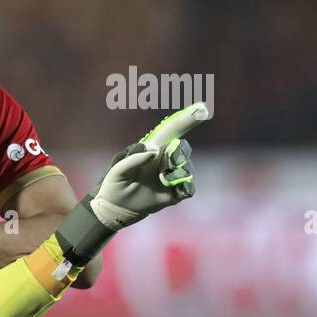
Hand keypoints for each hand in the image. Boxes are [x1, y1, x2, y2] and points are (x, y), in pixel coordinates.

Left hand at [88, 102, 205, 229]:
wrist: (117, 208)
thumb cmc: (115, 184)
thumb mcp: (117, 171)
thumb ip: (133, 159)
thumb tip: (154, 151)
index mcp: (152, 149)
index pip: (172, 130)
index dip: (187, 118)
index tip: (201, 108)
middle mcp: (165, 160)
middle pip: (183, 148)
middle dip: (179, 153)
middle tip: (170, 163)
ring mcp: (172, 175)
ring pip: (187, 168)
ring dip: (178, 173)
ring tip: (163, 180)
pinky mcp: (176, 192)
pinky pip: (189, 188)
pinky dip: (186, 188)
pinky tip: (179, 190)